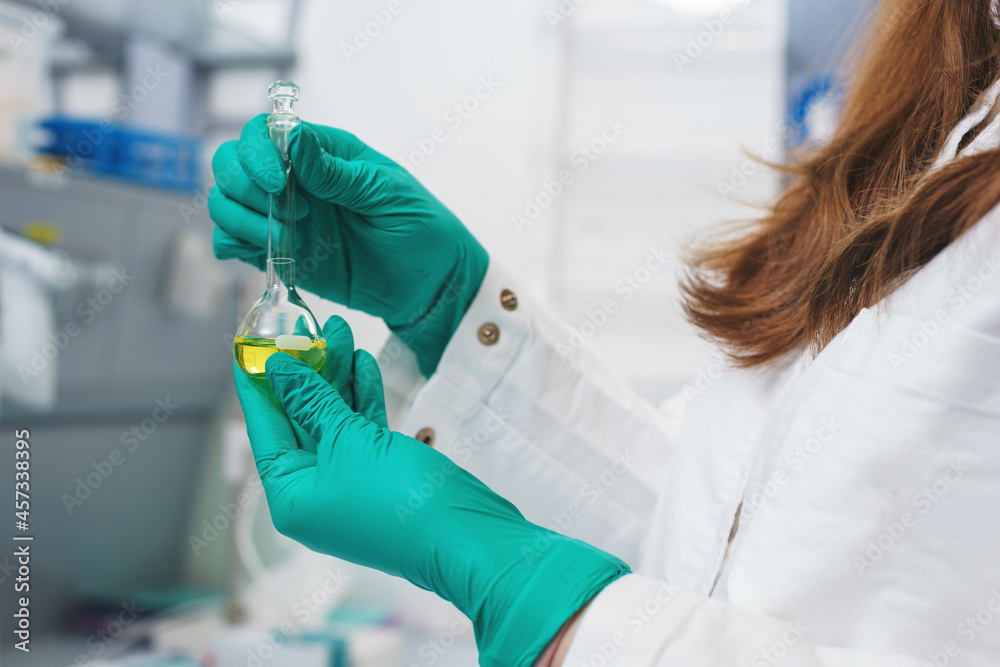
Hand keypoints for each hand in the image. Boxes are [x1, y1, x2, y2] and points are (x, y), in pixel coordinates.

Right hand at [210, 115, 488, 375]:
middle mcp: (294, 181)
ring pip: (225, 204)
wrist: (430, 286)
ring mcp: (283, 218)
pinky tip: (269, 253)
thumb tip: (295, 138)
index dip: (257, 154)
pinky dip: (234, 246)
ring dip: (240, 220)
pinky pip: (232, 243)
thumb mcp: (386, 193)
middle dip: (243, 188)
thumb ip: (337, 172)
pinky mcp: (280, 254)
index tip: (277, 182)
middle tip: (285, 215)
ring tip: (287, 240)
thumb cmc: (421, 229)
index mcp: (322, 153)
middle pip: (231, 165)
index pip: (263, 134)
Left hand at [233, 322, 628, 666]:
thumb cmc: (401, 500)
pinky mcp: (381, 475)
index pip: (264, 429)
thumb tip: (279, 370)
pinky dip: (363, 399)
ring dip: (337, 378)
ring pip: (334, 421)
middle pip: (300, 421)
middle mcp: (315, 493)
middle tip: (310, 327)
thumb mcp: (347, 440)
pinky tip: (364, 364)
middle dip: (307, 372)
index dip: (257, 384)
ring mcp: (350, 484)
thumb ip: (312, 401)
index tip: (251, 346)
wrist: (466, 533)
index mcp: (291, 497)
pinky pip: (362, 431)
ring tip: (340, 331)